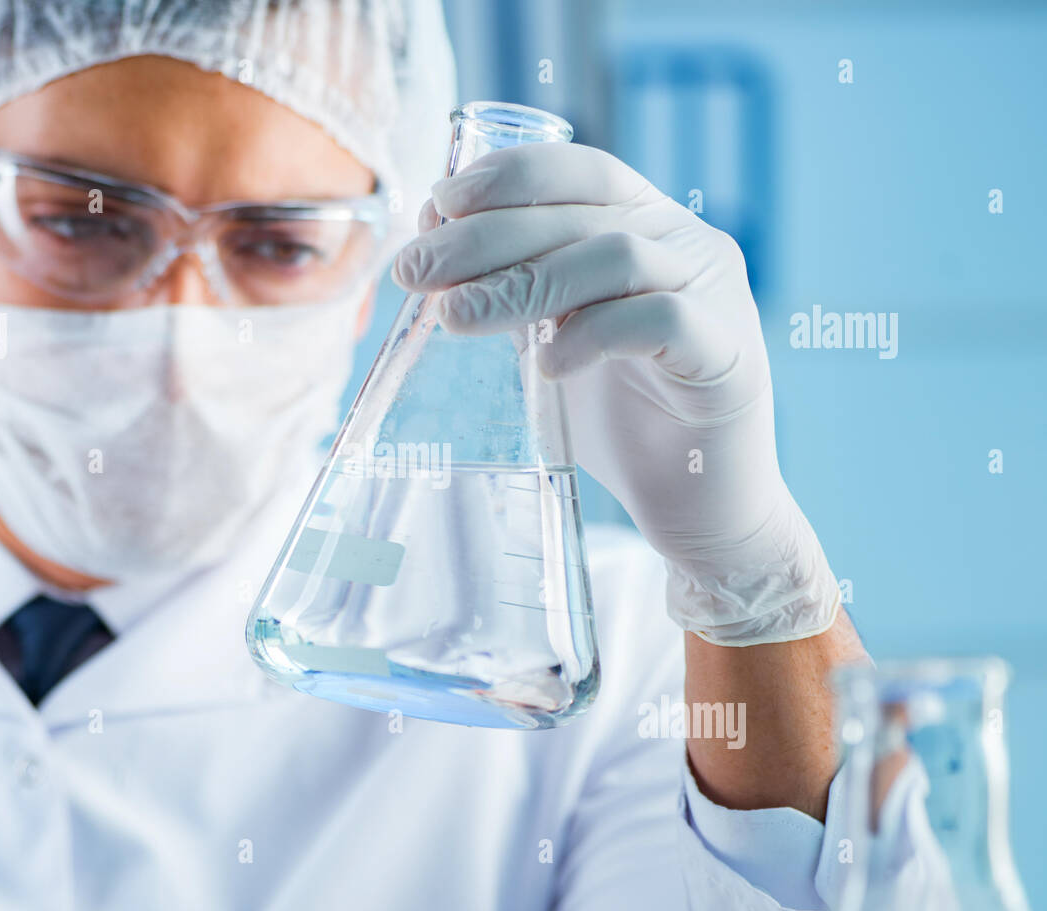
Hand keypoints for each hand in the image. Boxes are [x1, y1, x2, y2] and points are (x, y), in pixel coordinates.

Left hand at [392, 142, 839, 644]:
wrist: (699, 504)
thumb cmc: (624, 419)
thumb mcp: (557, 339)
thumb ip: (519, 295)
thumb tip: (432, 256)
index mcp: (652, 228)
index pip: (582, 171)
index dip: (510, 175)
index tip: (439, 202)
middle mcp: (690, 247)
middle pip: (584, 212)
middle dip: (487, 236)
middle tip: (418, 271)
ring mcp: (716, 297)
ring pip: (618, 256)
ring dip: (526, 282)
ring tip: (457, 319)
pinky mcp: (728, 356)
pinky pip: (662, 321)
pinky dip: (594, 335)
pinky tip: (547, 366)